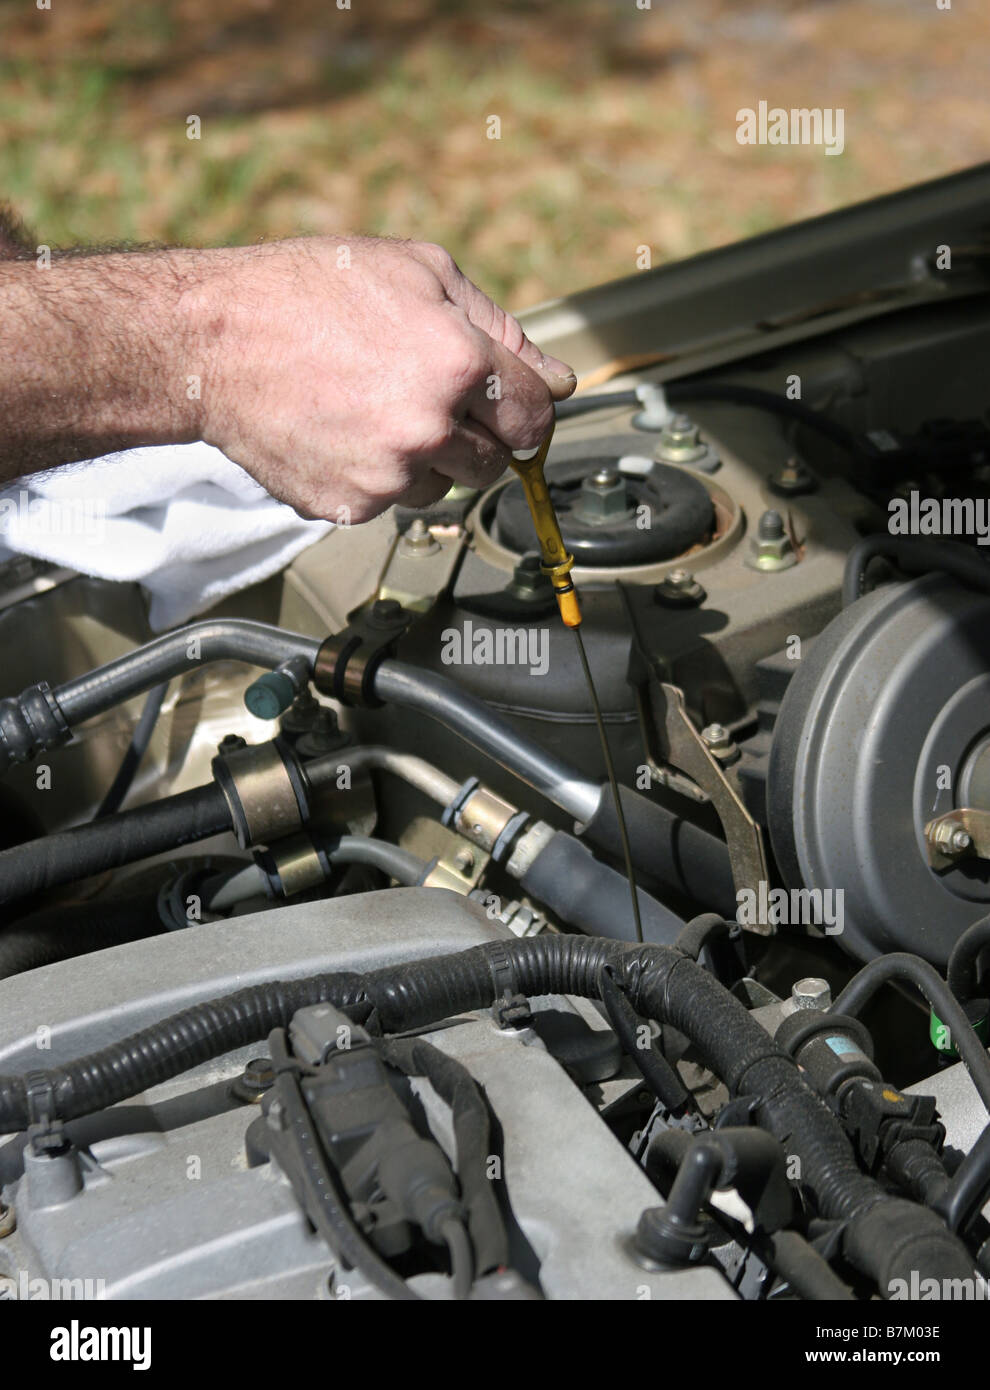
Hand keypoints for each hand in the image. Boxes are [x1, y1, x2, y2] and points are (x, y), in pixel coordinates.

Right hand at [187, 236, 576, 522]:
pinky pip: (389, 502)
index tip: (509, 406)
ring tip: (372, 407)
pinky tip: (342, 430)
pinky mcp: (348, 506)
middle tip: (423, 395)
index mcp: (460, 365)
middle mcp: (429, 430)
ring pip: (441, 487)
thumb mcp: (419, 270)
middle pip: (495, 462)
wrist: (211, 340)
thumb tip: (560, 378)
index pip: (538, 417)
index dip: (526, 407)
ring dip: (425, 458)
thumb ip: (501, 327)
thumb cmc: (310, 291)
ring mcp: (387, 476)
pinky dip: (375, 475)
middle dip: (474, 434)